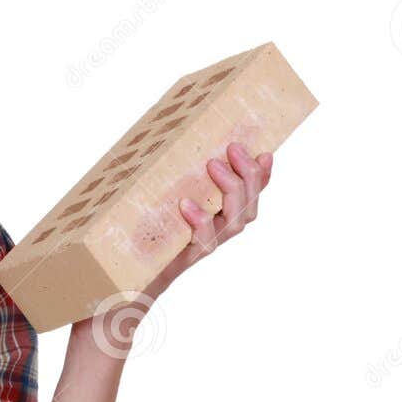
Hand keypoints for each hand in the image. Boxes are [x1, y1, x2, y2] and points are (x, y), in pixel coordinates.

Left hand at [148, 141, 274, 297]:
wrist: (138, 265)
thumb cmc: (154, 222)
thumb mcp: (168, 193)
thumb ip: (181, 172)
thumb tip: (175, 136)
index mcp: (224, 210)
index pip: (254, 191)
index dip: (263, 174)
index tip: (264, 153)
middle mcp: (223, 227)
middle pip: (250, 203)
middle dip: (247, 173)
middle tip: (232, 148)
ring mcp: (210, 241)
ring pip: (236, 220)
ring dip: (230, 189)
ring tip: (213, 165)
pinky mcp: (192, 255)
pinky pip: (205, 239)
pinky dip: (200, 220)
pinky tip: (186, 204)